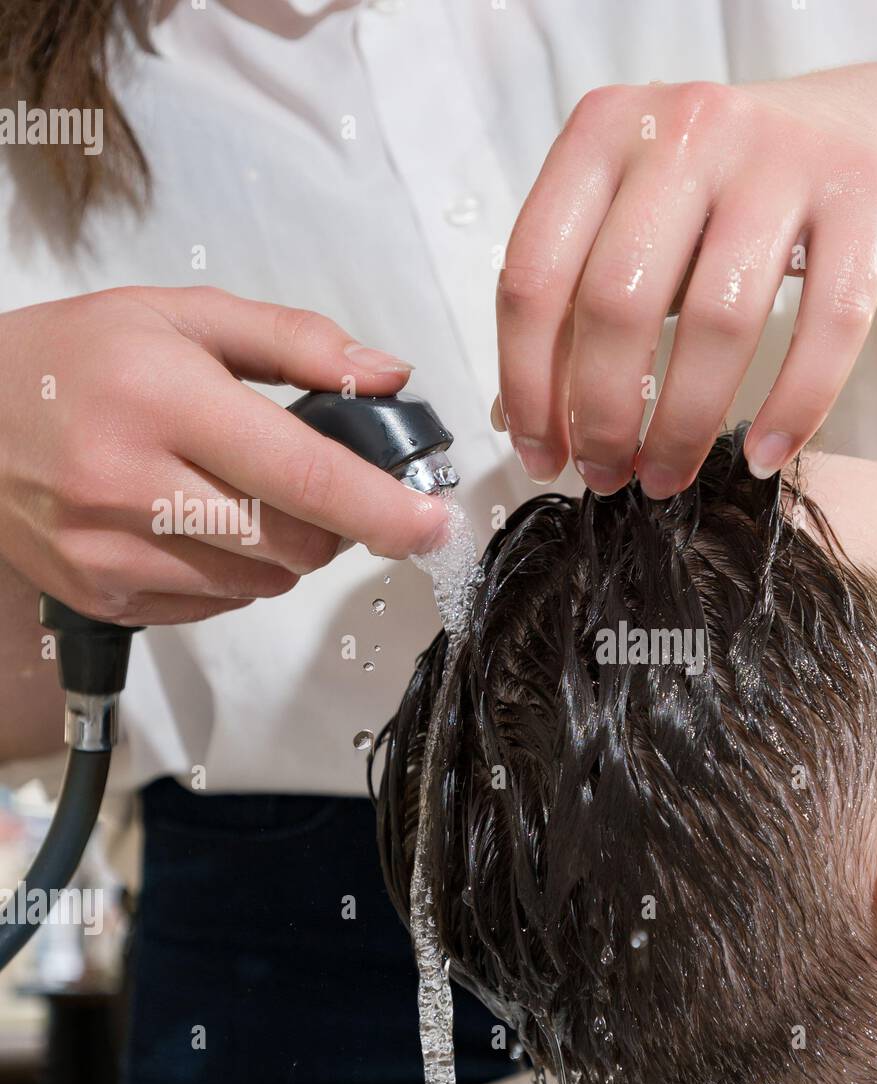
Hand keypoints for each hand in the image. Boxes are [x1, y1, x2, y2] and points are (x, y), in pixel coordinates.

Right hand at [0, 286, 445, 624]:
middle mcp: (131, 484)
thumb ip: (295, 341)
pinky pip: (218, 604)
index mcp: (163, 401)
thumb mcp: (181, 315)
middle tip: (314, 482)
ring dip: (283, 547)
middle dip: (334, 524)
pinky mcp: (104, 595)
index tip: (433, 524)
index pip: (303, 475)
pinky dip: (234, 572)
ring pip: (264, 581)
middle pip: (297, 544)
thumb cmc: (72, 360)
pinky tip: (193, 524)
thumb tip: (387, 373)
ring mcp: (112, 551)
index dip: (383, 509)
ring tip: (233, 491)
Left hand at [494, 77, 876, 498]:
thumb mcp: (635, 222)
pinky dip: (792, 410)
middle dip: (602, 417)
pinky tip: (763, 459)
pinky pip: (828, 327)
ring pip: (718, 323)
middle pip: (617, 303)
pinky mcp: (862, 195)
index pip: (533, 275)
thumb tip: (517, 420)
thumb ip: (573, 303)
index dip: (527, 384)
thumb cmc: (724, 198)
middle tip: (607, 476)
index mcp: (602, 132)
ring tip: (667, 478)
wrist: (861, 130)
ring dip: (684, 428)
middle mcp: (685, 131)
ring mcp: (779, 158)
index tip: (543, 456)